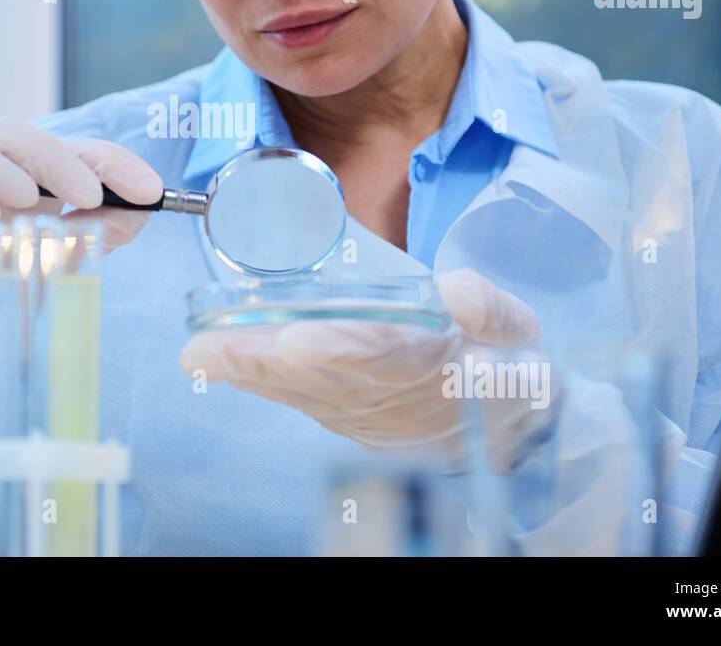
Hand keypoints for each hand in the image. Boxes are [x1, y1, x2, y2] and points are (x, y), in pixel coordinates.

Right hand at [0, 118, 162, 249]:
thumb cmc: (25, 284)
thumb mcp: (79, 255)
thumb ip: (109, 226)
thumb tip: (139, 207)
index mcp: (26, 173)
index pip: (69, 149)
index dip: (110, 161)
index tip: (148, 191)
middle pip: (4, 135)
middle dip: (49, 156)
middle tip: (87, 194)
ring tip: (25, 197)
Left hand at [178, 269, 557, 470]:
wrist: (507, 430)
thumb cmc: (509, 364)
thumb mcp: (520, 335)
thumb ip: (494, 313)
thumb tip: (459, 288)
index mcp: (435, 369)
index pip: (384, 356)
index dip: (340, 348)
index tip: (295, 339)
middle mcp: (391, 398)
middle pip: (321, 379)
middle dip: (265, 365)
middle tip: (210, 350)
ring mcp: (365, 414)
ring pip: (301, 393)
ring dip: (249, 375)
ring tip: (200, 355)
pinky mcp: (347, 418)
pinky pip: (298, 402)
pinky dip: (258, 385)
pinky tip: (218, 367)